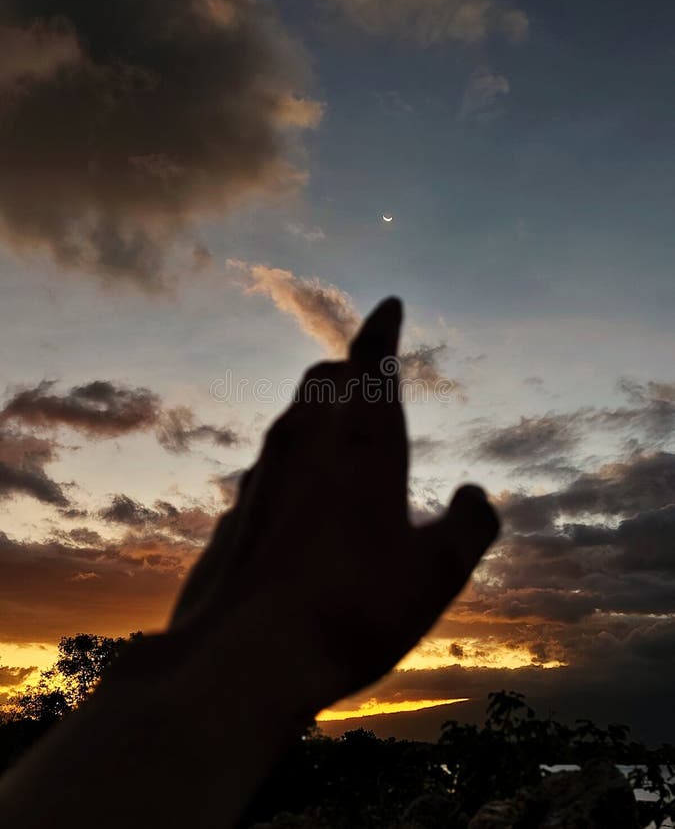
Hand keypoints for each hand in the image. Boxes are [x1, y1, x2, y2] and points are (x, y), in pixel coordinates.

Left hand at [171, 297, 498, 712]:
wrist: (243, 658)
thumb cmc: (351, 609)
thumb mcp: (436, 575)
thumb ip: (471, 528)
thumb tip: (479, 496)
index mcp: (362, 443)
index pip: (372, 360)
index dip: (383, 327)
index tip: (390, 304)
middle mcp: (305, 444)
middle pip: (325, 378)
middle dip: (351, 369)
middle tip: (368, 375)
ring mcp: (263, 475)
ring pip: (292, 418)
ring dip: (319, 411)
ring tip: (340, 433)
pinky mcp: (237, 511)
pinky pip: (270, 466)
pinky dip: (294, 463)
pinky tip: (303, 502)